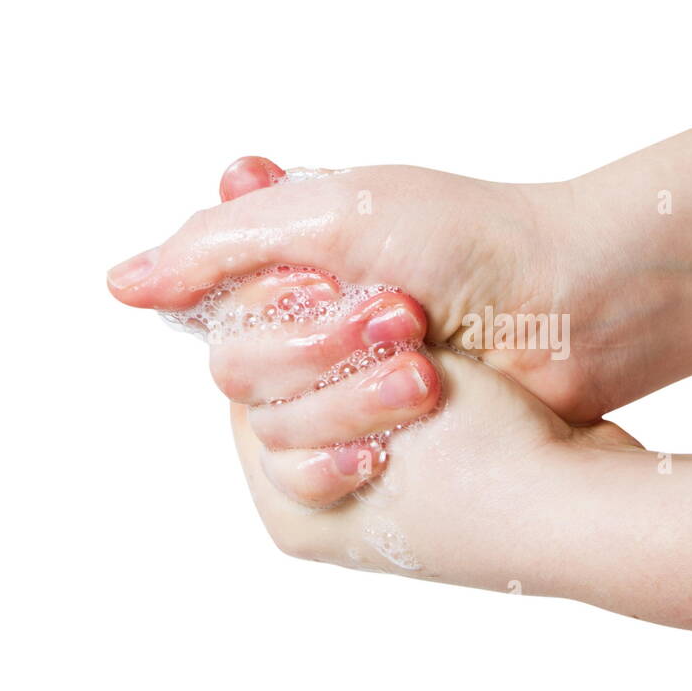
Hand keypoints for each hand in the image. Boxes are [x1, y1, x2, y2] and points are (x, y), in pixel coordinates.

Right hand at [108, 156, 691, 423]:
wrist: (575, 307)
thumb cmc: (467, 242)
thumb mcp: (333, 214)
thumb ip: (217, 246)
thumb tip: (116, 286)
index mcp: (292, 267)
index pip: (213, 306)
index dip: (268, 297)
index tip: (330, 273)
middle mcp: (310, 335)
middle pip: (237, 371)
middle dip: (319, 341)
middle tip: (402, 313)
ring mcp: (344, 399)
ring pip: (270, 428)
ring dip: (348, 391)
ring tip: (427, 366)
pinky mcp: (376, 455)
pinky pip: (308, 476)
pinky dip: (348, 449)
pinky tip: (405, 428)